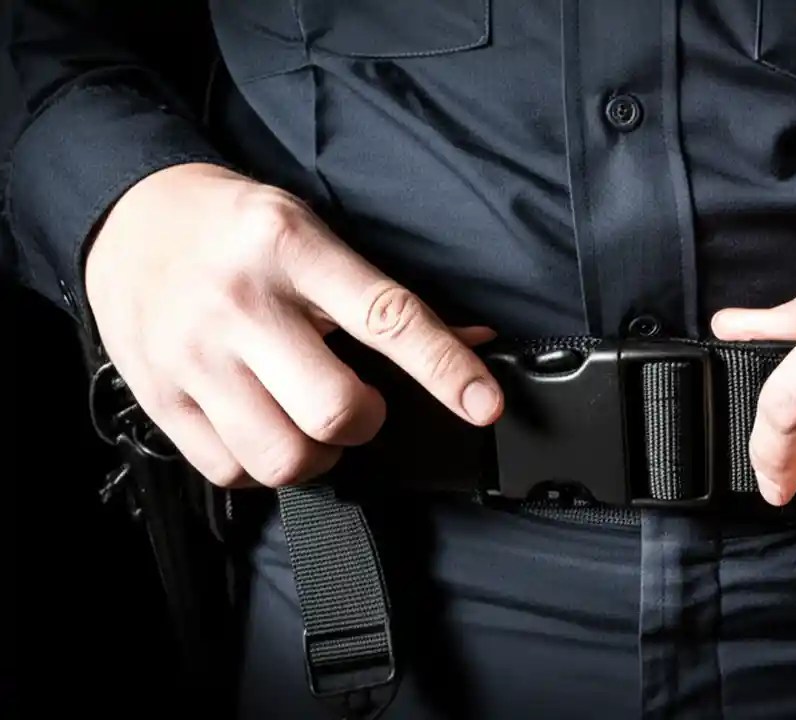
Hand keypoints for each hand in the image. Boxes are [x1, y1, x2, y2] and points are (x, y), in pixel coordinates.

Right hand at [86, 163, 502, 487]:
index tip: (483, 403)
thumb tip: (472, 343)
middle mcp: (242, 303)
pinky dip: (261, 467)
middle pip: (334, 410)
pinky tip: (262, 428)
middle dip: (366, 422)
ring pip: (283, 457)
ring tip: (308, 423)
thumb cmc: (234, 228)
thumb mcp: (313, 234)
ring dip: (315, 456)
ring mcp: (195, 355)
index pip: (386, 318)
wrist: (131, 217)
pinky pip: (230, 471)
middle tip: (358, 405)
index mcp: (293, 249)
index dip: (443, 369)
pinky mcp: (160, 396)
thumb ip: (386, 297)